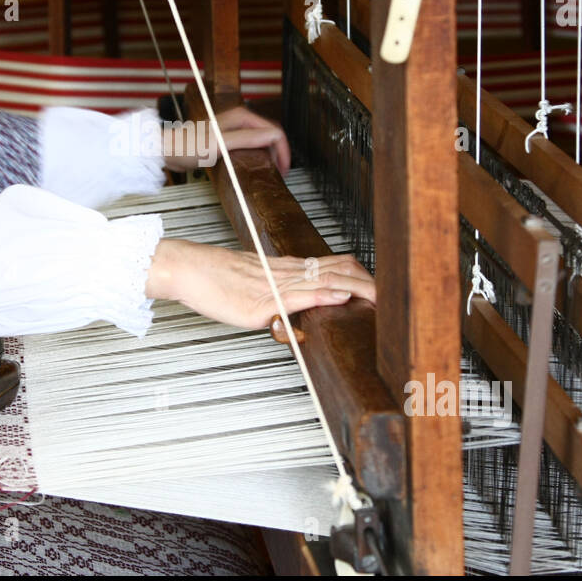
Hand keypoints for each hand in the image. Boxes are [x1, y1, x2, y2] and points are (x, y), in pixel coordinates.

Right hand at [145, 239, 373, 329]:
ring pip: (324, 280)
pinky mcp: (262, 302)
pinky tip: (338, 296)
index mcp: (286, 268)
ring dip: (356, 288)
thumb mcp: (251, 286)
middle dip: (368, 283)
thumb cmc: (213, 277)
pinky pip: (297, 296)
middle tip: (394, 295)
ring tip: (380, 296)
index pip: (333, 264)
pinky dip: (321, 295)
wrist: (187, 268)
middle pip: (338, 271)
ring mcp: (275, 286)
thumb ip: (275, 300)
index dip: (361, 273)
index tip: (381, 284)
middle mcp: (286, 273)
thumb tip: (290, 316)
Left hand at [161, 105, 290, 174]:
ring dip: (270, 153)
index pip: (274, 131)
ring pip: (262, 139)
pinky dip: (259, 154)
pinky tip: (257, 165)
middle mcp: (240, 119)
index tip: (284, 168)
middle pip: (270, 134)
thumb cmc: (187, 147)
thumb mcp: (220, 144)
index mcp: (242, 117)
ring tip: (273, 170)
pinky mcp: (228, 139)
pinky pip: (251, 144)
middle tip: (282, 172)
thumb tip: (272, 136)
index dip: (283, 150)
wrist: (167, 150)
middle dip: (279, 152)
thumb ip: (246, 139)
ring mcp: (234, 129)